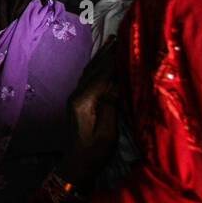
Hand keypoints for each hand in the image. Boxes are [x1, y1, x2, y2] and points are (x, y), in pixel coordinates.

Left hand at [59, 36, 122, 187]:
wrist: (77, 166)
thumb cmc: (94, 152)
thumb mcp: (107, 133)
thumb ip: (110, 107)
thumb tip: (116, 85)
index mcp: (83, 101)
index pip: (100, 76)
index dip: (113, 60)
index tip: (125, 45)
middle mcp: (77, 95)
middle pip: (93, 69)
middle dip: (106, 53)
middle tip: (118, 36)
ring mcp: (76, 98)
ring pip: (90, 72)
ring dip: (101, 57)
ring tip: (111, 43)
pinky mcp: (79, 102)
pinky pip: (89, 78)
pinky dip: (98, 67)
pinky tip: (103, 62)